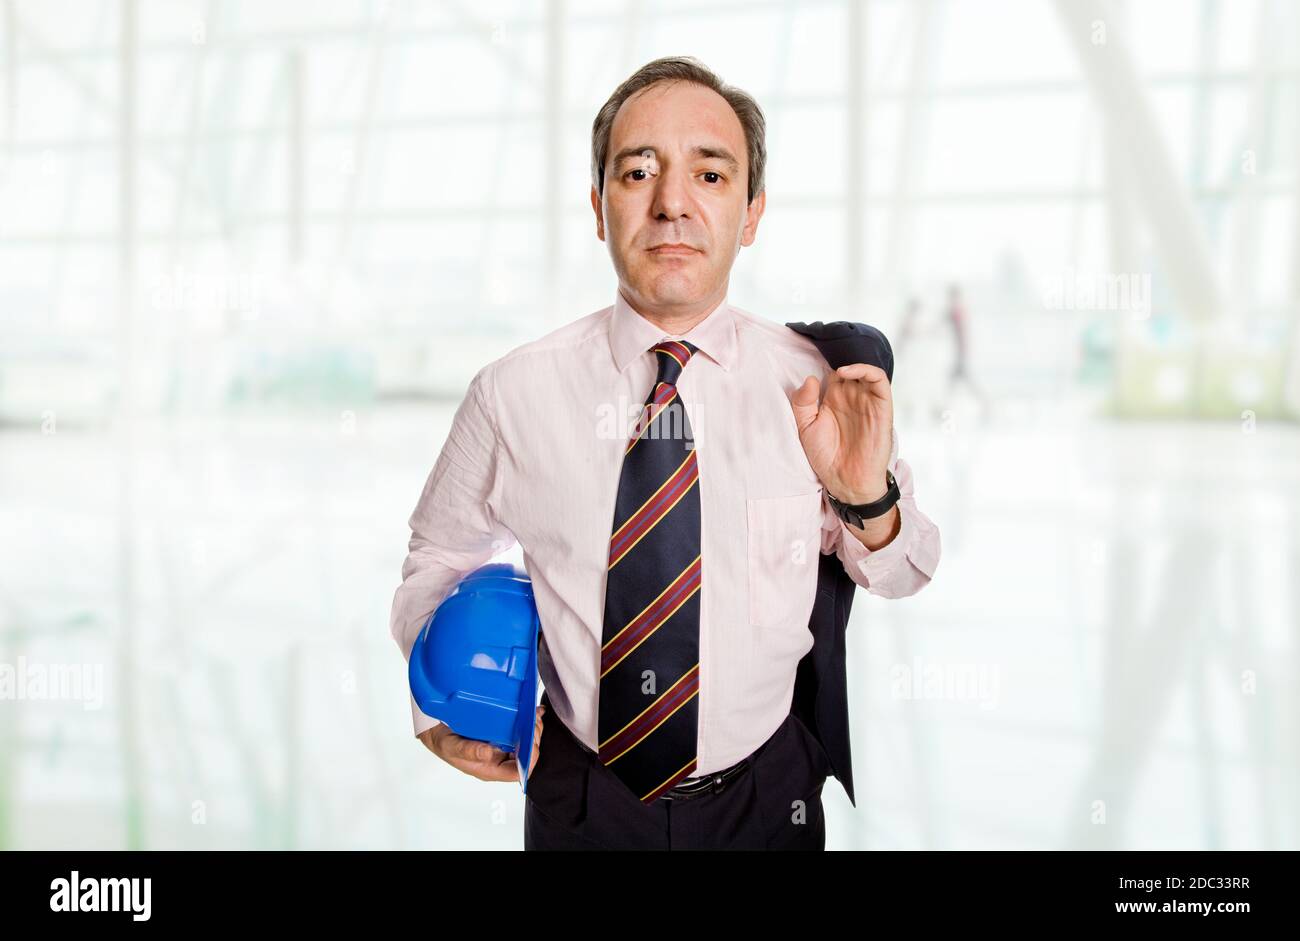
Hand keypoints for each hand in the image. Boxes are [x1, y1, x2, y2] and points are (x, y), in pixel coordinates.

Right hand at [419, 705, 544, 782]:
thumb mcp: (452, 748)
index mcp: (491, 769)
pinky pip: (522, 728)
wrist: (437, 729)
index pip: (518, 772)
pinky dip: (530, 719)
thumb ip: (469, 751)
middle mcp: (500, 759)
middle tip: (532, 722)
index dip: (529, 759)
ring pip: (527, 741)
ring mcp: (503, 746)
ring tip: (532, 715)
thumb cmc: (444, 743)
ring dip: (533, 728)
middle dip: (534, 739)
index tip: (531, 741)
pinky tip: (535, 711)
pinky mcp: (503, 732)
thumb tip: (488, 753)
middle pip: (527, 755)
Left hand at [789, 362, 893, 504]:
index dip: (823, 362)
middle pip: (849, 368)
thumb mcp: (806, 428)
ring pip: (865, 370)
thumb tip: (811, 378)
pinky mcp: (881, 408)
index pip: (832, 372)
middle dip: (839, 358)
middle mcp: (851, 398)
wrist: (846, 480)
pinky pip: (880, 381)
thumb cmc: (826, 457)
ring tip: (839, 368)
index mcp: (834, 400)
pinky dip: (866, 370)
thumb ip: (803, 403)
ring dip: (853, 363)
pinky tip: (847, 373)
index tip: (808, 355)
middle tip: (827, 355)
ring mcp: (867, 401)